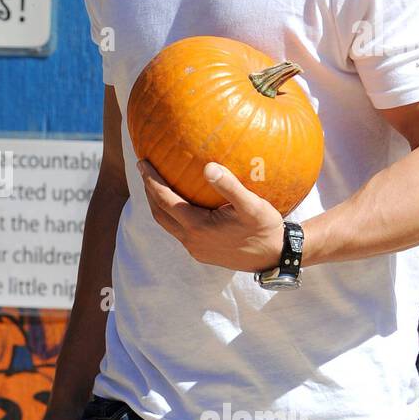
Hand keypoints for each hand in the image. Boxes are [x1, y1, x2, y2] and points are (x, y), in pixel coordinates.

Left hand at [137, 158, 284, 271]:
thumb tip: (208, 166)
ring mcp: (196, 249)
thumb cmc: (266, 228)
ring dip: (159, 204)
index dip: (151, 180)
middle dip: (149, 191)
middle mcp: (191, 240)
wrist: (275, 257)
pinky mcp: (202, 253)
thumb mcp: (251, 205)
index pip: (164, 200)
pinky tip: (180, 203)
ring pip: (168, 224)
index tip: (142, 162)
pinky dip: (172, 215)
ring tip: (157, 184)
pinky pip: (179, 231)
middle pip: (159, 213)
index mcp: (197, 227)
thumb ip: (229, 186)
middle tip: (145, 169)